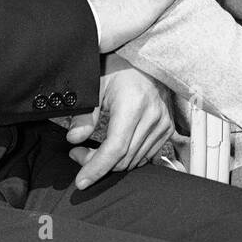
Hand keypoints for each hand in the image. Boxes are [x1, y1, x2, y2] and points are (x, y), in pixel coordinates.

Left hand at [67, 59, 174, 189]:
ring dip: (111, 163)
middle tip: (78, 153)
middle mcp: (152, 117)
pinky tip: (112, 150)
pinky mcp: (166, 129)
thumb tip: (74, 139)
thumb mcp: (97, 86)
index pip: (115, 149)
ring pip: (134, 161)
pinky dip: (126, 158)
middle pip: (123, 159)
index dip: (96, 168)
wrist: (148, 60)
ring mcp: (162, 124)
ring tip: (91, 151)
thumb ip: (86, 115)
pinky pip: (145, 155)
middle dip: (97, 165)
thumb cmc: (120, 69)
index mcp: (133, 105)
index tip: (81, 181)